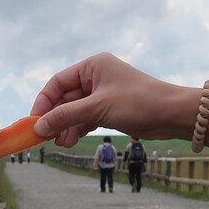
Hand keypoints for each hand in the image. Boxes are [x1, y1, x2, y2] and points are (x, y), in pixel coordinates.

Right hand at [30, 53, 191, 147]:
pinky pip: (85, 119)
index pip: (57, 83)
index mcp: (92, 66)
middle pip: (64, 98)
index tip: (35, 121)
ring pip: (74, 111)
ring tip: (61, 142)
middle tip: (44, 137)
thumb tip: (38, 127)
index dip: (44, 102)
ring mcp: (102, 95)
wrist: (173, 114)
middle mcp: (95, 77)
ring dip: (65, 126)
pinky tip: (70, 141)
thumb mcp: (98, 108)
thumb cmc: (139, 102)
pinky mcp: (109, 110)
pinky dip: (77, 129)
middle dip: (55, 118)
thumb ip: (66, 116)